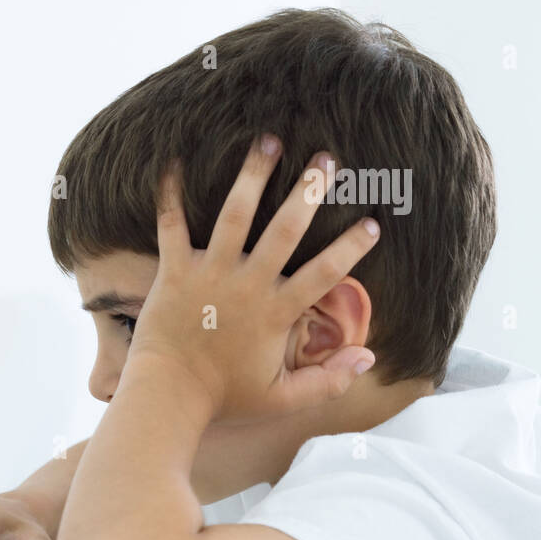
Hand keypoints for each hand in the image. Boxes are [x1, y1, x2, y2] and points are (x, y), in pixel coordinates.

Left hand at [124, 135, 380, 424]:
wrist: (167, 396)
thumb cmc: (224, 398)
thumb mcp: (283, 399)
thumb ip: (329, 380)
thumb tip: (369, 357)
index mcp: (277, 312)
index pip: (325, 273)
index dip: (352, 247)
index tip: (373, 222)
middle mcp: (247, 284)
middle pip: (285, 228)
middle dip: (309, 190)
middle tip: (327, 158)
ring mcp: (209, 274)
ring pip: (235, 214)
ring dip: (253, 175)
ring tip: (268, 140)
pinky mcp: (174, 271)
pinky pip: (171, 225)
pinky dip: (170, 194)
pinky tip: (173, 161)